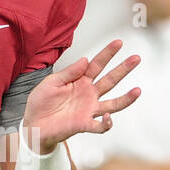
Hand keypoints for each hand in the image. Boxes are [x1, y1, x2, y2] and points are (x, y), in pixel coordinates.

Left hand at [22, 40, 140, 150]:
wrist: (33, 124)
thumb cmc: (41, 102)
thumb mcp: (51, 82)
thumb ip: (69, 72)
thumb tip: (85, 59)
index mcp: (80, 81)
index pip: (97, 64)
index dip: (107, 54)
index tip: (118, 43)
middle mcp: (88, 94)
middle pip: (110, 80)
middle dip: (123, 69)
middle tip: (135, 58)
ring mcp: (89, 109)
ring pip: (113, 104)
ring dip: (126, 98)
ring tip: (137, 91)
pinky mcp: (84, 124)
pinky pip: (100, 126)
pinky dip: (106, 123)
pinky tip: (107, 117)